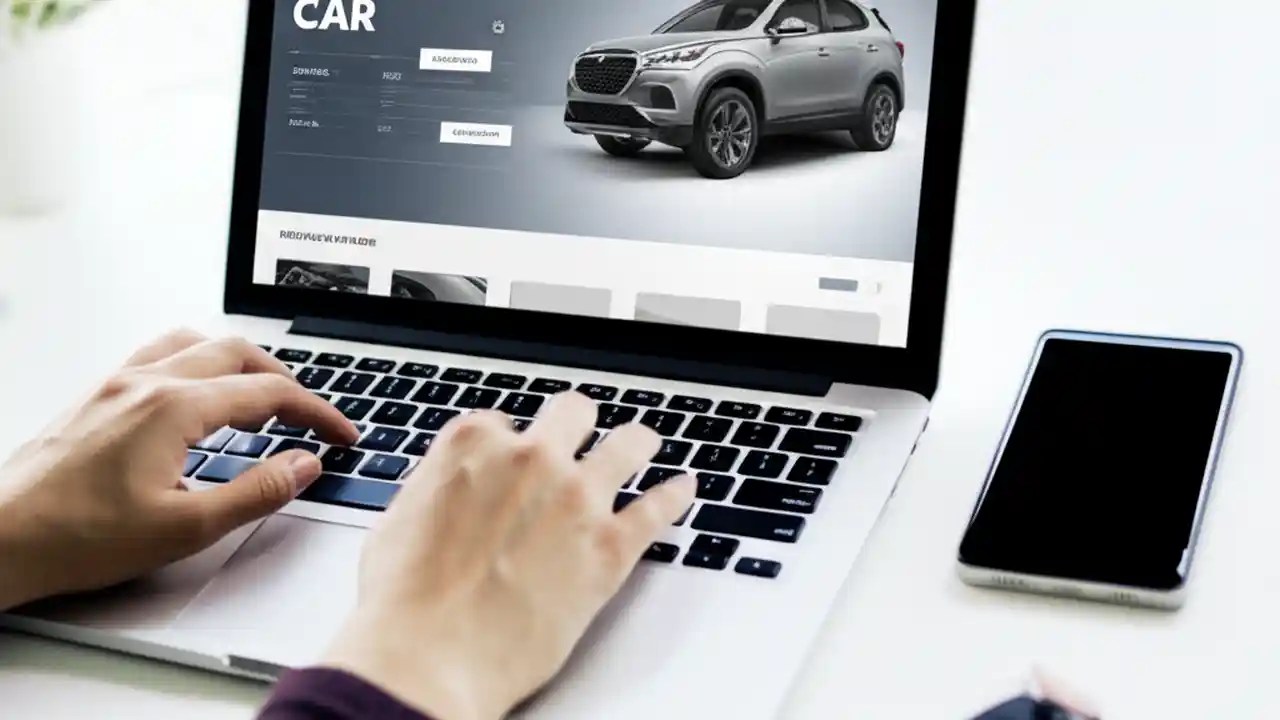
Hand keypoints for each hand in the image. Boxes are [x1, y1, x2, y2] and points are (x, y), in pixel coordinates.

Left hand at [0, 330, 357, 609]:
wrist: (0, 539)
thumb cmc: (76, 537)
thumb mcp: (187, 527)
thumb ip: (257, 492)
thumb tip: (303, 465)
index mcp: (172, 407)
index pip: (269, 393)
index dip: (318, 412)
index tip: (341, 434)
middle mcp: (144, 382)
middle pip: (237, 353)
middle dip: (285, 380)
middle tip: (309, 416)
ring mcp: (115, 383)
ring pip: (196, 343)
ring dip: (239, 364)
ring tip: (258, 401)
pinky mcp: (96, 395)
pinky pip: (159, 355)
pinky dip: (197, 366)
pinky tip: (197, 400)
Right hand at [322, 392, 695, 719]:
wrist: (426, 657)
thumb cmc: (402, 601)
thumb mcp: (400, 519)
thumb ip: (440, 488)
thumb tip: (452, 489)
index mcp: (474, 444)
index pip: (504, 423)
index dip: (509, 447)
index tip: (512, 463)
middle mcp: (531, 459)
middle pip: (572, 414)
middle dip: (575, 425)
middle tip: (579, 437)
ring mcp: (577, 499)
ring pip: (628, 444)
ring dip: (637, 442)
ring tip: (644, 444)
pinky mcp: (609, 548)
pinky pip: (657, 508)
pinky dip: (675, 496)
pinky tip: (683, 489)